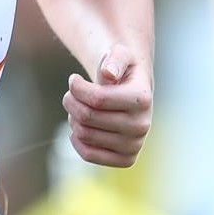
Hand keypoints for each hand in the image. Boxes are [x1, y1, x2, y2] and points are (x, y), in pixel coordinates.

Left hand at [62, 44, 150, 166]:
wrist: (132, 94)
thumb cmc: (121, 71)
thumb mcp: (120, 54)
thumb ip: (115, 59)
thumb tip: (109, 74)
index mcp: (142, 99)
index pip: (97, 99)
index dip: (77, 87)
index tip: (73, 79)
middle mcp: (142, 126)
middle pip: (87, 117)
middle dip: (71, 101)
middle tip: (71, 94)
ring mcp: (134, 146)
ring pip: (84, 134)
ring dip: (72, 118)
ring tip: (78, 107)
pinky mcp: (125, 160)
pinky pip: (87, 154)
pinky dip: (76, 139)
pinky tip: (79, 125)